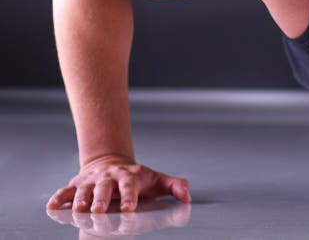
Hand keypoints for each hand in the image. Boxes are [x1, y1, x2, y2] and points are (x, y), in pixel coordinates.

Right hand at [46, 154, 191, 212]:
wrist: (111, 163)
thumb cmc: (137, 178)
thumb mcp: (157, 180)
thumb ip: (174, 186)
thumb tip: (187, 197)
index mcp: (129, 176)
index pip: (130, 186)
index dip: (130, 196)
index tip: (130, 208)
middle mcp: (108, 178)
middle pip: (105, 187)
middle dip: (102, 199)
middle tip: (100, 211)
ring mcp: (91, 181)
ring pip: (84, 189)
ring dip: (80, 199)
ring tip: (79, 210)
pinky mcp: (76, 185)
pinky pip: (65, 191)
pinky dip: (59, 197)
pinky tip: (53, 206)